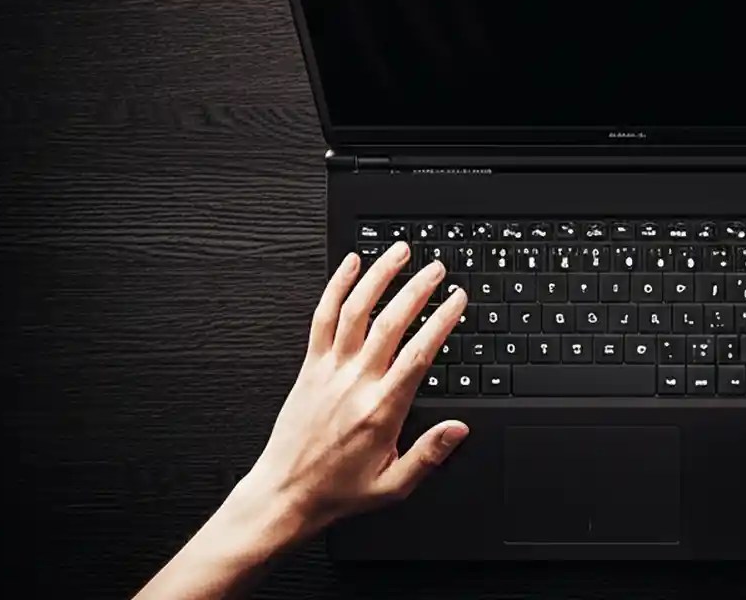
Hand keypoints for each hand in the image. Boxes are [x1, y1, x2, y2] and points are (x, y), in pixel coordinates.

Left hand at [242, 244, 468, 536]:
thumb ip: (429, 454)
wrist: (286, 493)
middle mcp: (355, 383)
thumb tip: (459, 429)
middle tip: (436, 269)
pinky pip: (322, 317)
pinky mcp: (310, 366)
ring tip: (399, 253)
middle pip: (390, 322)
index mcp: (381, 409)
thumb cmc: (339, 489)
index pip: (418, 354)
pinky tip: (349, 265)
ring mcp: (329, 370)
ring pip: (355, 311)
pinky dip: (336, 287)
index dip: (440, 321)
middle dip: (417, 289)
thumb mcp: (394, 484)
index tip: (457, 300)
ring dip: (379, 276)